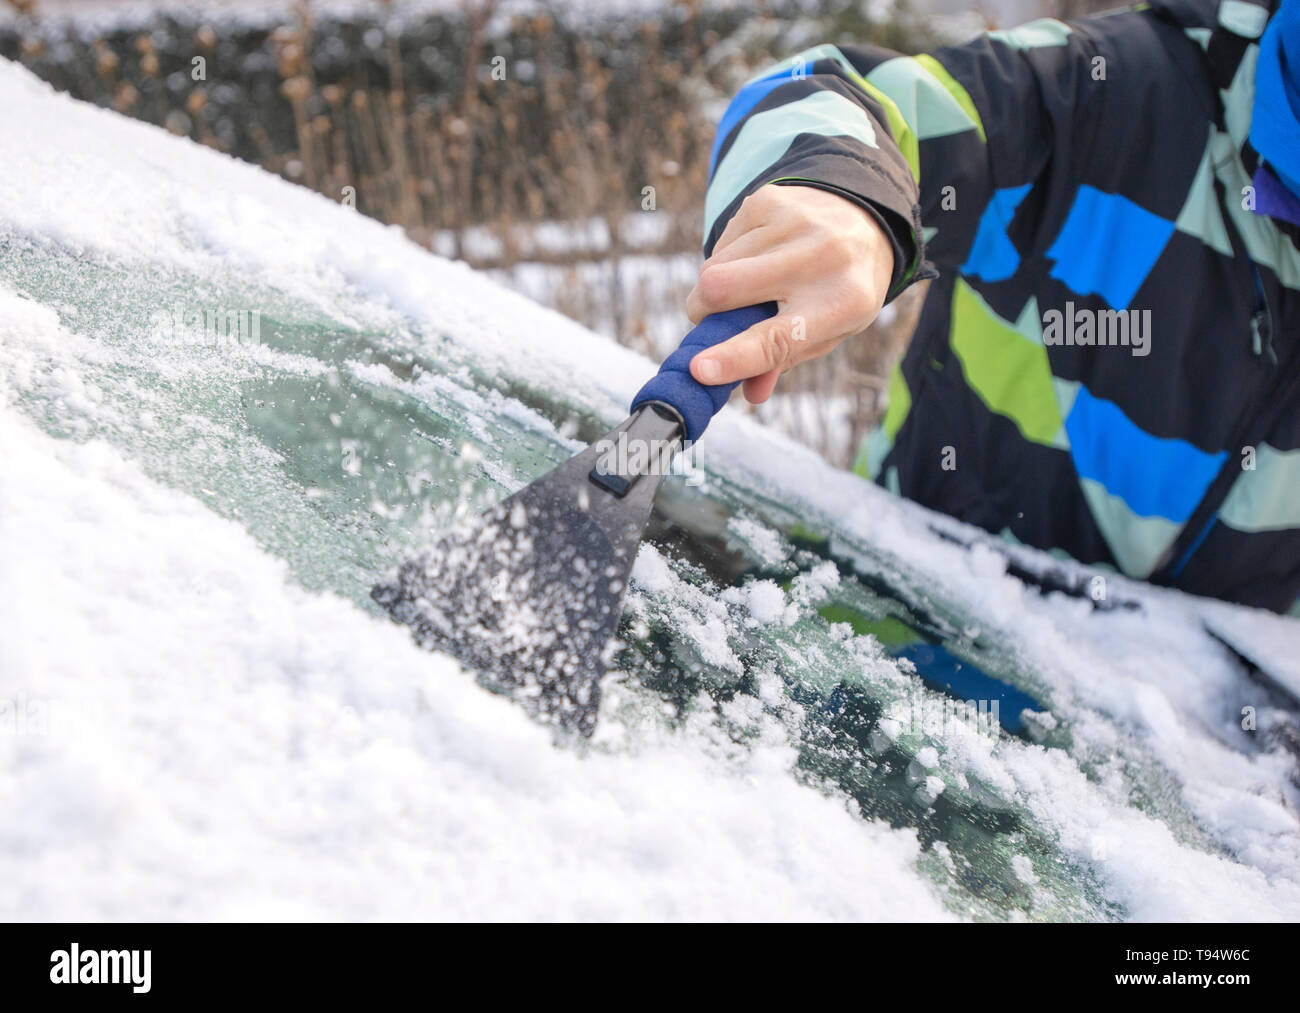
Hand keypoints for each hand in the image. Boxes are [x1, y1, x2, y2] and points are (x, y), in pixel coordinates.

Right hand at [685, 184, 895, 403]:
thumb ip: (786, 359)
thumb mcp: (830, 330)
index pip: (777, 339)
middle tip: (710, 320)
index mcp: (841, 304)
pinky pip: (720, 242)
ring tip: (750, 284)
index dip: (734, 357)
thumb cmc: (841, 288)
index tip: (698, 370)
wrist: (865, 217)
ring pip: (713, 267)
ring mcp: (792, 223)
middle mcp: (819, 258)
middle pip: (723, 289)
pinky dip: (727, 259)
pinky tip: (757, 257)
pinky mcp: (768, 200)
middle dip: (701, 312)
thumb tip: (749, 393)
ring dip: (716, 287)